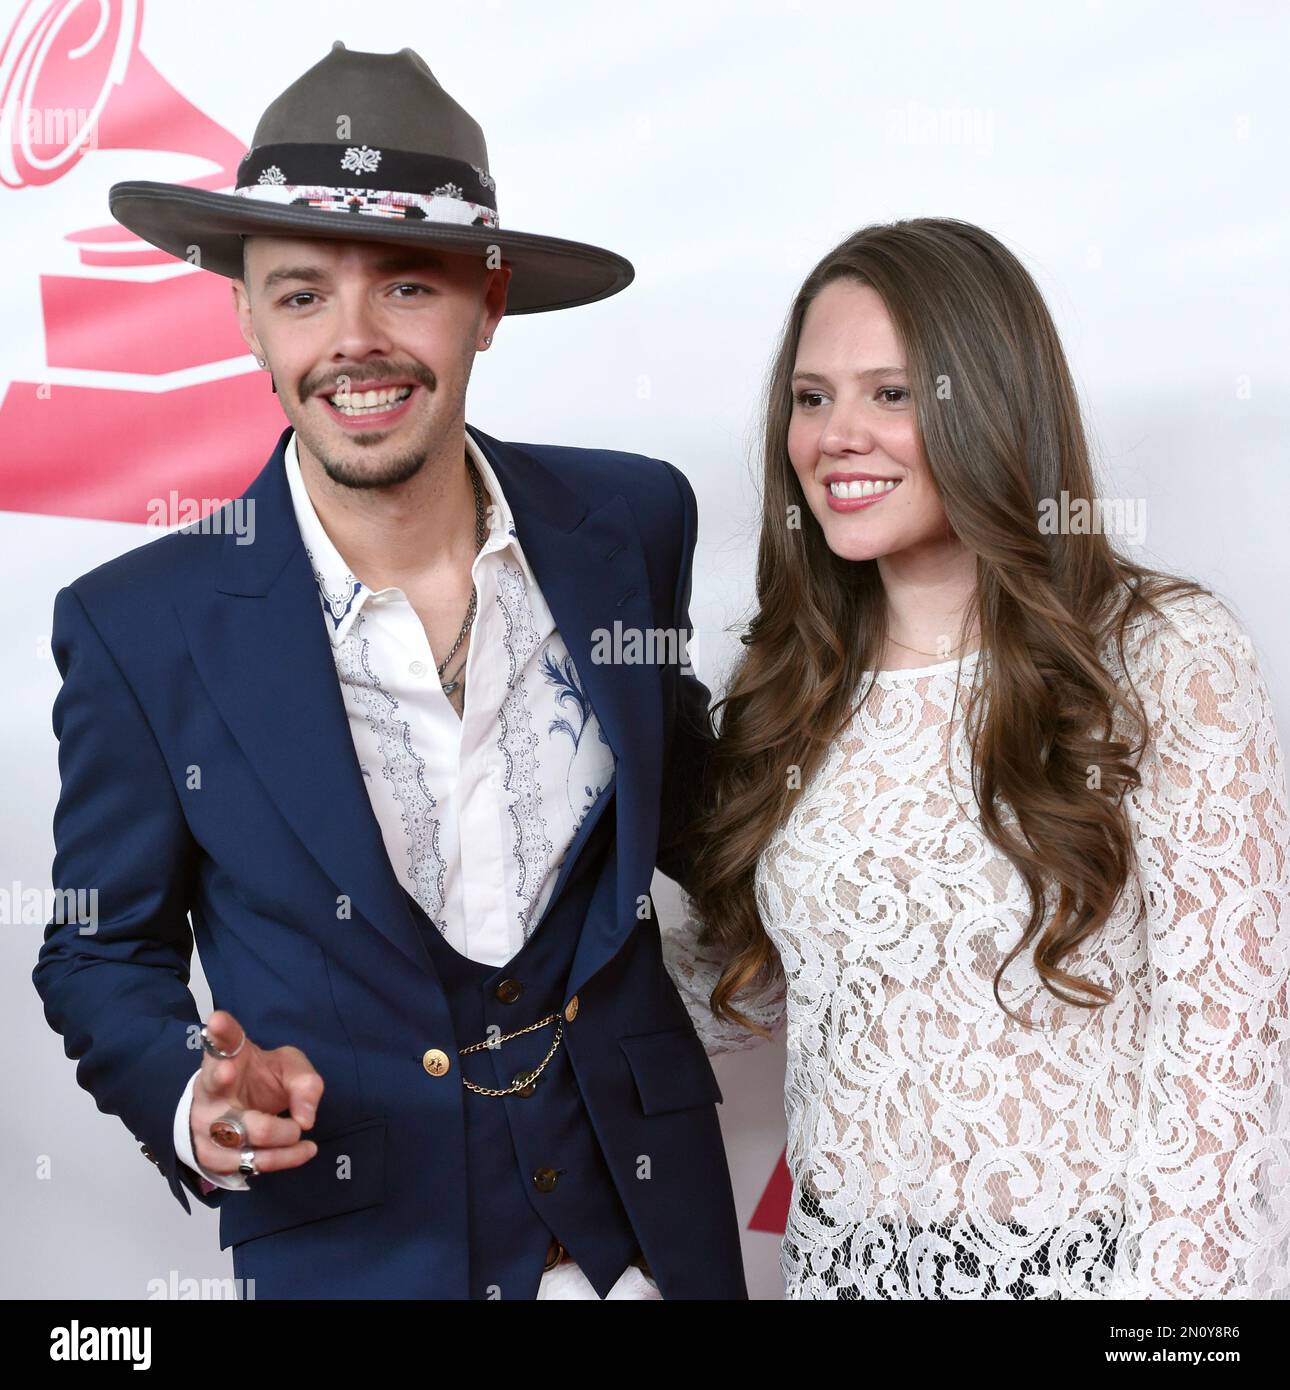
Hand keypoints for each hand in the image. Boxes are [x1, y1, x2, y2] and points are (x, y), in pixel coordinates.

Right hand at [190, 1009, 323, 1178]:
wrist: (236, 1106)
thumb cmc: (260, 1079)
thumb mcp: (288, 1067)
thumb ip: (304, 1082)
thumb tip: (306, 1119)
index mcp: (224, 1059)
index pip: (220, 1043)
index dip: (220, 1033)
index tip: (218, 1020)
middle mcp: (208, 1091)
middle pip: (229, 1103)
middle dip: (259, 1114)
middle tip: (296, 1127)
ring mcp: (204, 1126)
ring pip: (242, 1139)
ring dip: (281, 1141)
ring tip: (303, 1132)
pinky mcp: (210, 1155)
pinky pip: (246, 1164)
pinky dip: (280, 1159)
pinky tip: (303, 1150)